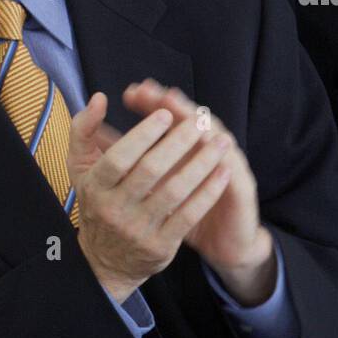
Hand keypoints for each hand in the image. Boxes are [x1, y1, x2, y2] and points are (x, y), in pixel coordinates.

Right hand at [67, 89, 232, 303]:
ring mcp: (138, 229)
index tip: (166, 114)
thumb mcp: (80, 168)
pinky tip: (222, 172)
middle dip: (179, 142)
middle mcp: (113, 209)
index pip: (118, 157)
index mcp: (94, 187)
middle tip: (199, 122)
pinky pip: (188, 215)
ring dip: (201, 163)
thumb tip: (100, 98)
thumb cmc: (96, 202)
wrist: (105, 260)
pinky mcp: (160, 246)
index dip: (143, 134)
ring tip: (219, 141)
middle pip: (150, 170)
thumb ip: (83, 130)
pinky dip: (207, 192)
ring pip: (174, 191)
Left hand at [121, 81, 274, 302]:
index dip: (153, 103)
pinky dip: (221, 157)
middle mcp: (208, 149)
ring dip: (198, 122)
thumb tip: (96, 135)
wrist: (223, 244)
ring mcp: (229, 165)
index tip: (133, 93)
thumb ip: (127, 159)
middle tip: (155, 93)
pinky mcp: (241, 188)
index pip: (170, 115)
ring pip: (215, 136)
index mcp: (186, 146)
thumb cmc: (180, 212)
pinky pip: (232, 170)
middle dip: (172, 105)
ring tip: (184, 109)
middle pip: (191, 117)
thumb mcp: (151, 184)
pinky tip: (211, 144)